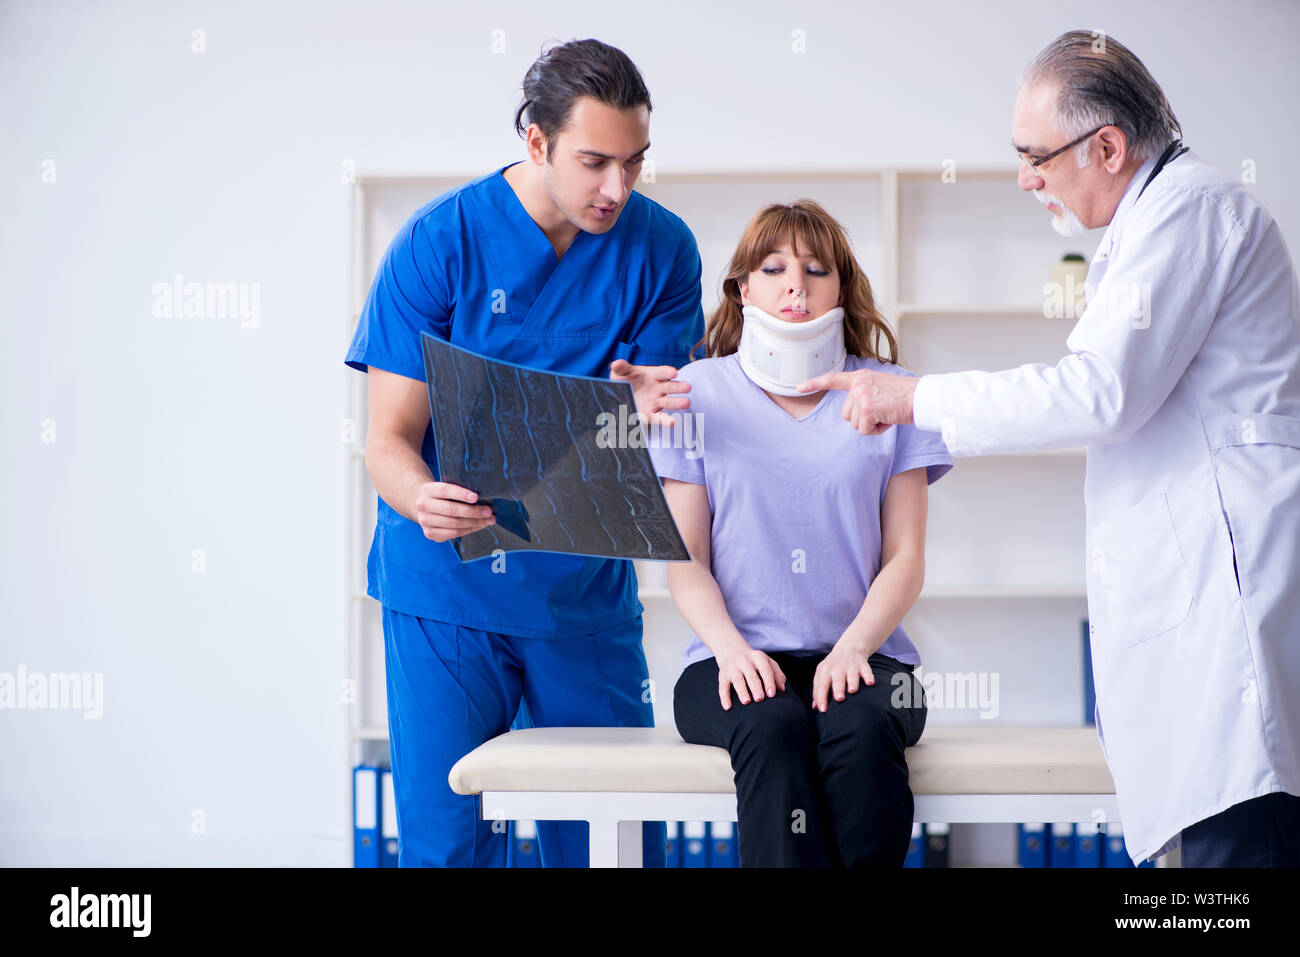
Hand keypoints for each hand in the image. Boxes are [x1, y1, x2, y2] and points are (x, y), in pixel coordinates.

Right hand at [415, 481, 494, 541]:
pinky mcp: (430, 533)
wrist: (421, 504)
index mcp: (428, 490)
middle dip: (473, 512)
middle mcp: (423, 505)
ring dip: (474, 523)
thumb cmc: (440, 495)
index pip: (445, 491)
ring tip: (488, 520)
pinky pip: (453, 534)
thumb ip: (458, 491)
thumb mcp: (444, 487)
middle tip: (488, 512)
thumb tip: (483, 498)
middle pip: (452, 510)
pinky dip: (468, 530)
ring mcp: (425, 521)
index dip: (461, 494)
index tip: (476, 497)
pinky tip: (477, 526)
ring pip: (454, 524)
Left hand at [609, 359, 691, 428]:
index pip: (663, 372)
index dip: (668, 372)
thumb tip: (616, 364)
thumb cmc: (624, 380)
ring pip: (670, 402)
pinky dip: (666, 421)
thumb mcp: (621, 373)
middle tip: (688, 387)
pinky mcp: (653, 414)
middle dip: (679, 387)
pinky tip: (672, 422)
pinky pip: (661, 418)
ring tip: (687, 403)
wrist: (619, 395)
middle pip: (671, 387)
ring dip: (678, 403)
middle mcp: (659, 388)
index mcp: (653, 375)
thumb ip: (621, 368)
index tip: (674, 373)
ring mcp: (657, 402)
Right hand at [714, 644, 787, 710]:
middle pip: (751, 675)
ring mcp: (732, 667)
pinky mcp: (722, 675)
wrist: (732, 650)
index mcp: (758, 657)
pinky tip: (727, 707)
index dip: (769, 682)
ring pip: (737, 680)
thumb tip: (782, 689)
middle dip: (756, 687)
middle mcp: (744, 661)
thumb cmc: (754, 662)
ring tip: (747, 702)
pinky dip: (724, 697)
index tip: (772, 694)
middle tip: (760, 699)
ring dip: (742, 691)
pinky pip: (723, 686)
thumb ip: (777, 674)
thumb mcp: (767, 663)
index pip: (765, 670)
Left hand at [796, 369, 917, 435]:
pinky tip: (888, 418)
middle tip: (883, 410)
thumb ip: (864, 395)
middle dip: (863, 418)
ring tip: (887, 413)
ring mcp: (861, 396)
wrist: (921, 397)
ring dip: (871, 424)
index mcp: (861, 378)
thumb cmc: (905, 396)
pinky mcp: (867, 409)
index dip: (815, 384)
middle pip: (847, 414)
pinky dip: (878, 430)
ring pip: (855, 424)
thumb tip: (855, 413)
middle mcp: (858, 384)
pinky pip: (865, 430)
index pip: (833, 379)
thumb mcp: (880, 388)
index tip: (799, 387)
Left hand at [811, 640, 874, 712]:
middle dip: (838, 689)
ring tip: (852, 691)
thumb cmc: (833, 667)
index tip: (823, 710)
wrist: (848, 648)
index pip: (822, 685)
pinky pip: (866, 671)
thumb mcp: (822, 674)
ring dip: (852, 683)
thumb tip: (815, 707)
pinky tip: (869, 683)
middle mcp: (837, 668)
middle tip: (839, 699)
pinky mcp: (863, 665)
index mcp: (825, 671)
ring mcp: (851, 666)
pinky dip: (868, 677)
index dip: (821, 697)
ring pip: (852, 675)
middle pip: (837, 679)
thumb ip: (818, 690)